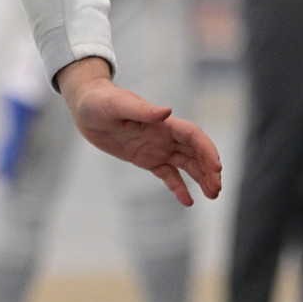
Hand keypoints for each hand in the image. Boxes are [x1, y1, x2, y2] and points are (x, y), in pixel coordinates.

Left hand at [56, 57, 221, 205]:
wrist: (85, 108)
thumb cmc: (100, 100)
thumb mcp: (117, 105)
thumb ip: (141, 110)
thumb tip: (166, 111)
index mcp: (161, 122)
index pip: (192, 135)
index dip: (207, 150)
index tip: (216, 168)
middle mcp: (164, 135)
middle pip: (195, 152)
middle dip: (209, 169)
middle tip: (217, 189)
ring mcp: (156, 147)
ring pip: (186, 164)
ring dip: (201, 178)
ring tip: (212, 195)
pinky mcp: (146, 159)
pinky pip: (167, 174)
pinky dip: (178, 187)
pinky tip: (188, 201)